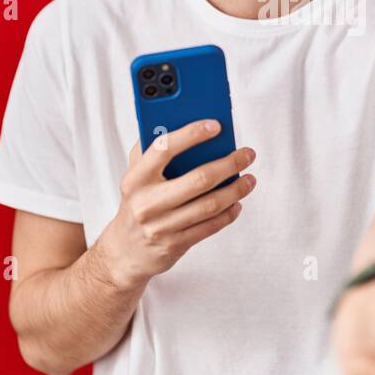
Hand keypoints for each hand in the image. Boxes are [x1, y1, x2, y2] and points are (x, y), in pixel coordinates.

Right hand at [94, 119, 256, 290]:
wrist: (124, 251)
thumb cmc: (137, 202)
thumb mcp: (135, 175)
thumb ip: (152, 150)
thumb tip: (184, 122)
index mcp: (135, 178)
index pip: (164, 148)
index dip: (192, 134)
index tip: (217, 125)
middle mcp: (147, 202)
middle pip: (199, 179)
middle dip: (229, 164)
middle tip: (248, 154)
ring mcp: (161, 226)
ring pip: (210, 205)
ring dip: (236, 190)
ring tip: (250, 179)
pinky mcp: (175, 245)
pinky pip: (210, 226)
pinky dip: (229, 213)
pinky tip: (237, 202)